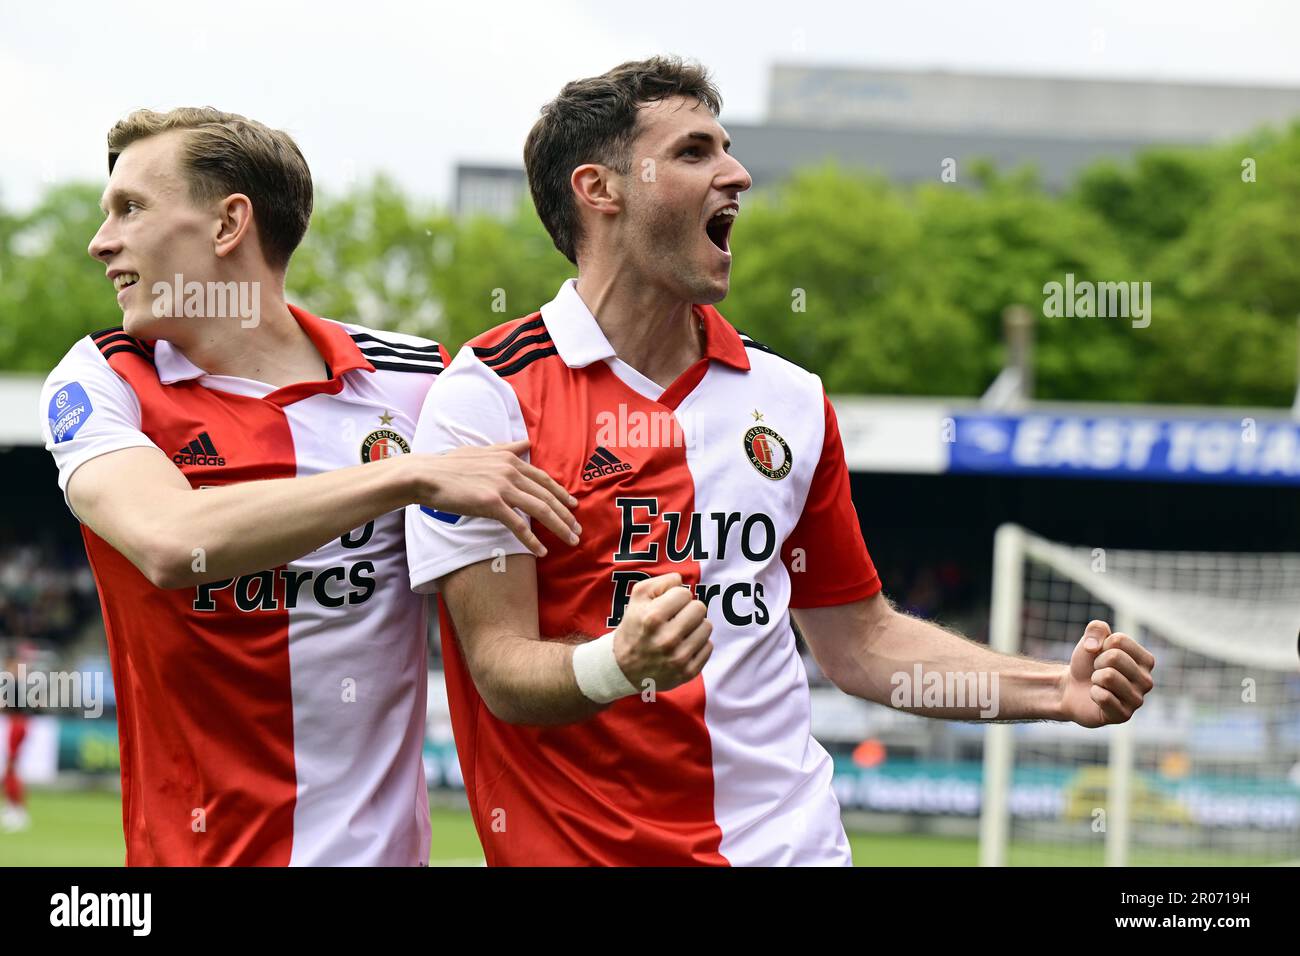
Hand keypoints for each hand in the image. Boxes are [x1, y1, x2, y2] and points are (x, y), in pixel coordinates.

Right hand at [417, 439, 579, 556]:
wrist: (427, 475)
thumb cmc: (450, 465)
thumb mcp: (482, 451)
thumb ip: (506, 449)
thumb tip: (526, 443)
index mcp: (510, 459)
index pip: (543, 479)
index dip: (560, 493)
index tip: (573, 506)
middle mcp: (510, 471)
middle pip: (546, 496)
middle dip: (565, 514)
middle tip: (578, 529)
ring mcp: (502, 487)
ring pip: (539, 510)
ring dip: (558, 527)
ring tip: (570, 540)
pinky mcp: (491, 503)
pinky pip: (518, 524)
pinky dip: (532, 540)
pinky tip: (541, 551)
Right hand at [612, 573, 712, 692]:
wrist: (624, 668)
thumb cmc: (634, 627)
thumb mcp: (637, 599)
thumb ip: (659, 582)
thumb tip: (680, 580)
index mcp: (653, 618)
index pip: (684, 594)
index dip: (676, 596)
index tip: (668, 605)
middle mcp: (667, 639)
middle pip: (699, 608)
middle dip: (688, 609)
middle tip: (677, 617)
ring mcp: (678, 658)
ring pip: (707, 627)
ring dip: (696, 626)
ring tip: (681, 631)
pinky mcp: (688, 672)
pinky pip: (708, 647)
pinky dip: (699, 644)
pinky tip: (684, 645)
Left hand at [1058, 620, 1155, 727]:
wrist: (1072, 689)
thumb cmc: (1088, 664)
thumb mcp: (1090, 640)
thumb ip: (1097, 628)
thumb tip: (1094, 647)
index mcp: (1146, 660)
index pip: (1119, 640)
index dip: (1102, 645)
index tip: (1102, 656)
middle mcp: (1147, 681)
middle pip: (1114, 657)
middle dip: (1097, 662)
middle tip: (1098, 672)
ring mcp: (1138, 700)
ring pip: (1108, 677)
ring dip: (1095, 678)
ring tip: (1099, 684)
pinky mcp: (1124, 716)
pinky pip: (1103, 697)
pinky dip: (1093, 694)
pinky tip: (1097, 698)